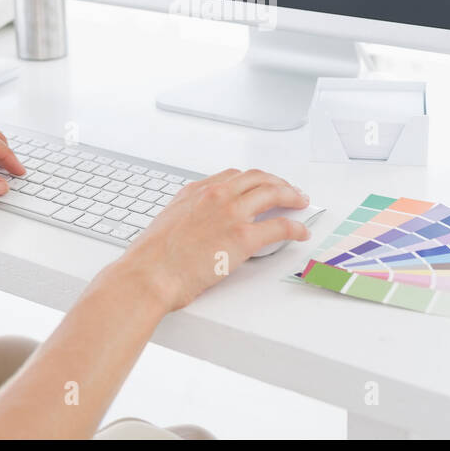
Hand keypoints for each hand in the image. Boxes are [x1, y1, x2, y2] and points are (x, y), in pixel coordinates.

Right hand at [112, 168, 310, 312]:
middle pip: (258, 178)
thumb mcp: (168, 222)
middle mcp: (216, 196)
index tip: (262, 184)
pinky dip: (295, 226)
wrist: (149, 274)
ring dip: (291, 195)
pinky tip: (300, 231)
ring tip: (300, 202)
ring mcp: (231, 214)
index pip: (234, 176)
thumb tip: (198, 224)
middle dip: (278, 182)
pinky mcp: (243, 237)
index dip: (254, 179)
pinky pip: (280, 226)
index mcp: (196, 192)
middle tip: (289, 190)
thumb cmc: (152, 258)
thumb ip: (187, 216)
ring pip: (273, 192)